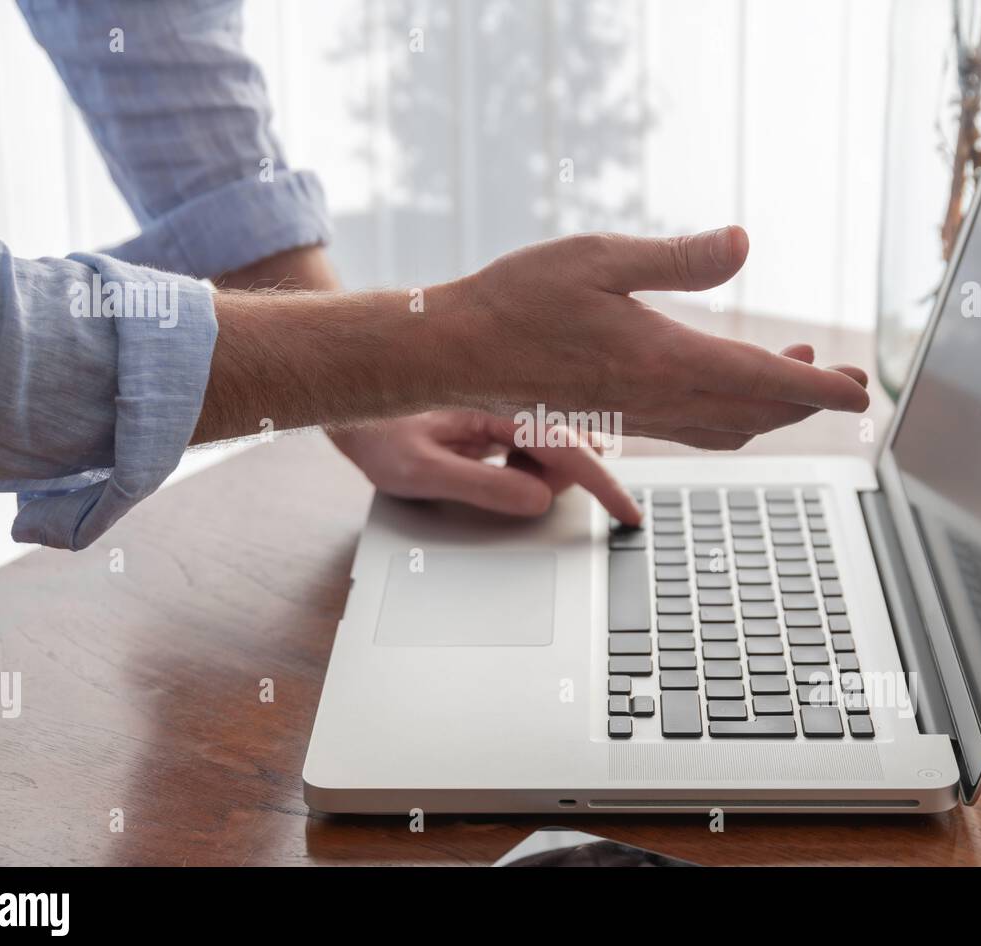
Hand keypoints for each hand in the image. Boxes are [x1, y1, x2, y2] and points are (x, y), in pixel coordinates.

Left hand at [330, 410, 642, 524]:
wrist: (352, 395)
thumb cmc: (376, 432)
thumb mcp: (419, 470)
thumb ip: (481, 485)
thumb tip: (539, 499)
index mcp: (501, 405)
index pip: (570, 449)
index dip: (604, 485)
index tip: (628, 515)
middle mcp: (515, 400)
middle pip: (571, 449)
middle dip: (556, 478)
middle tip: (508, 487)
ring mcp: (513, 408)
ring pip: (555, 451)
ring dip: (537, 473)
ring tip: (481, 468)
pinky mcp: (506, 417)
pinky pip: (535, 448)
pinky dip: (525, 467)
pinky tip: (488, 463)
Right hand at [432, 226, 869, 449]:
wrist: (457, 351)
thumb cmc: (518, 300)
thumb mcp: (600, 257)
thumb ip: (678, 259)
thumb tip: (743, 244)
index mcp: (662, 359)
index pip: (764, 380)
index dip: (820, 387)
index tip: (860, 388)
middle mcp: (658, 398)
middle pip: (757, 412)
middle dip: (809, 402)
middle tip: (843, 382)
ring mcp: (638, 415)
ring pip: (728, 427)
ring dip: (772, 409)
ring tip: (796, 377)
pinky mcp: (619, 417)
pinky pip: (694, 430)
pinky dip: (733, 416)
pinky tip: (729, 391)